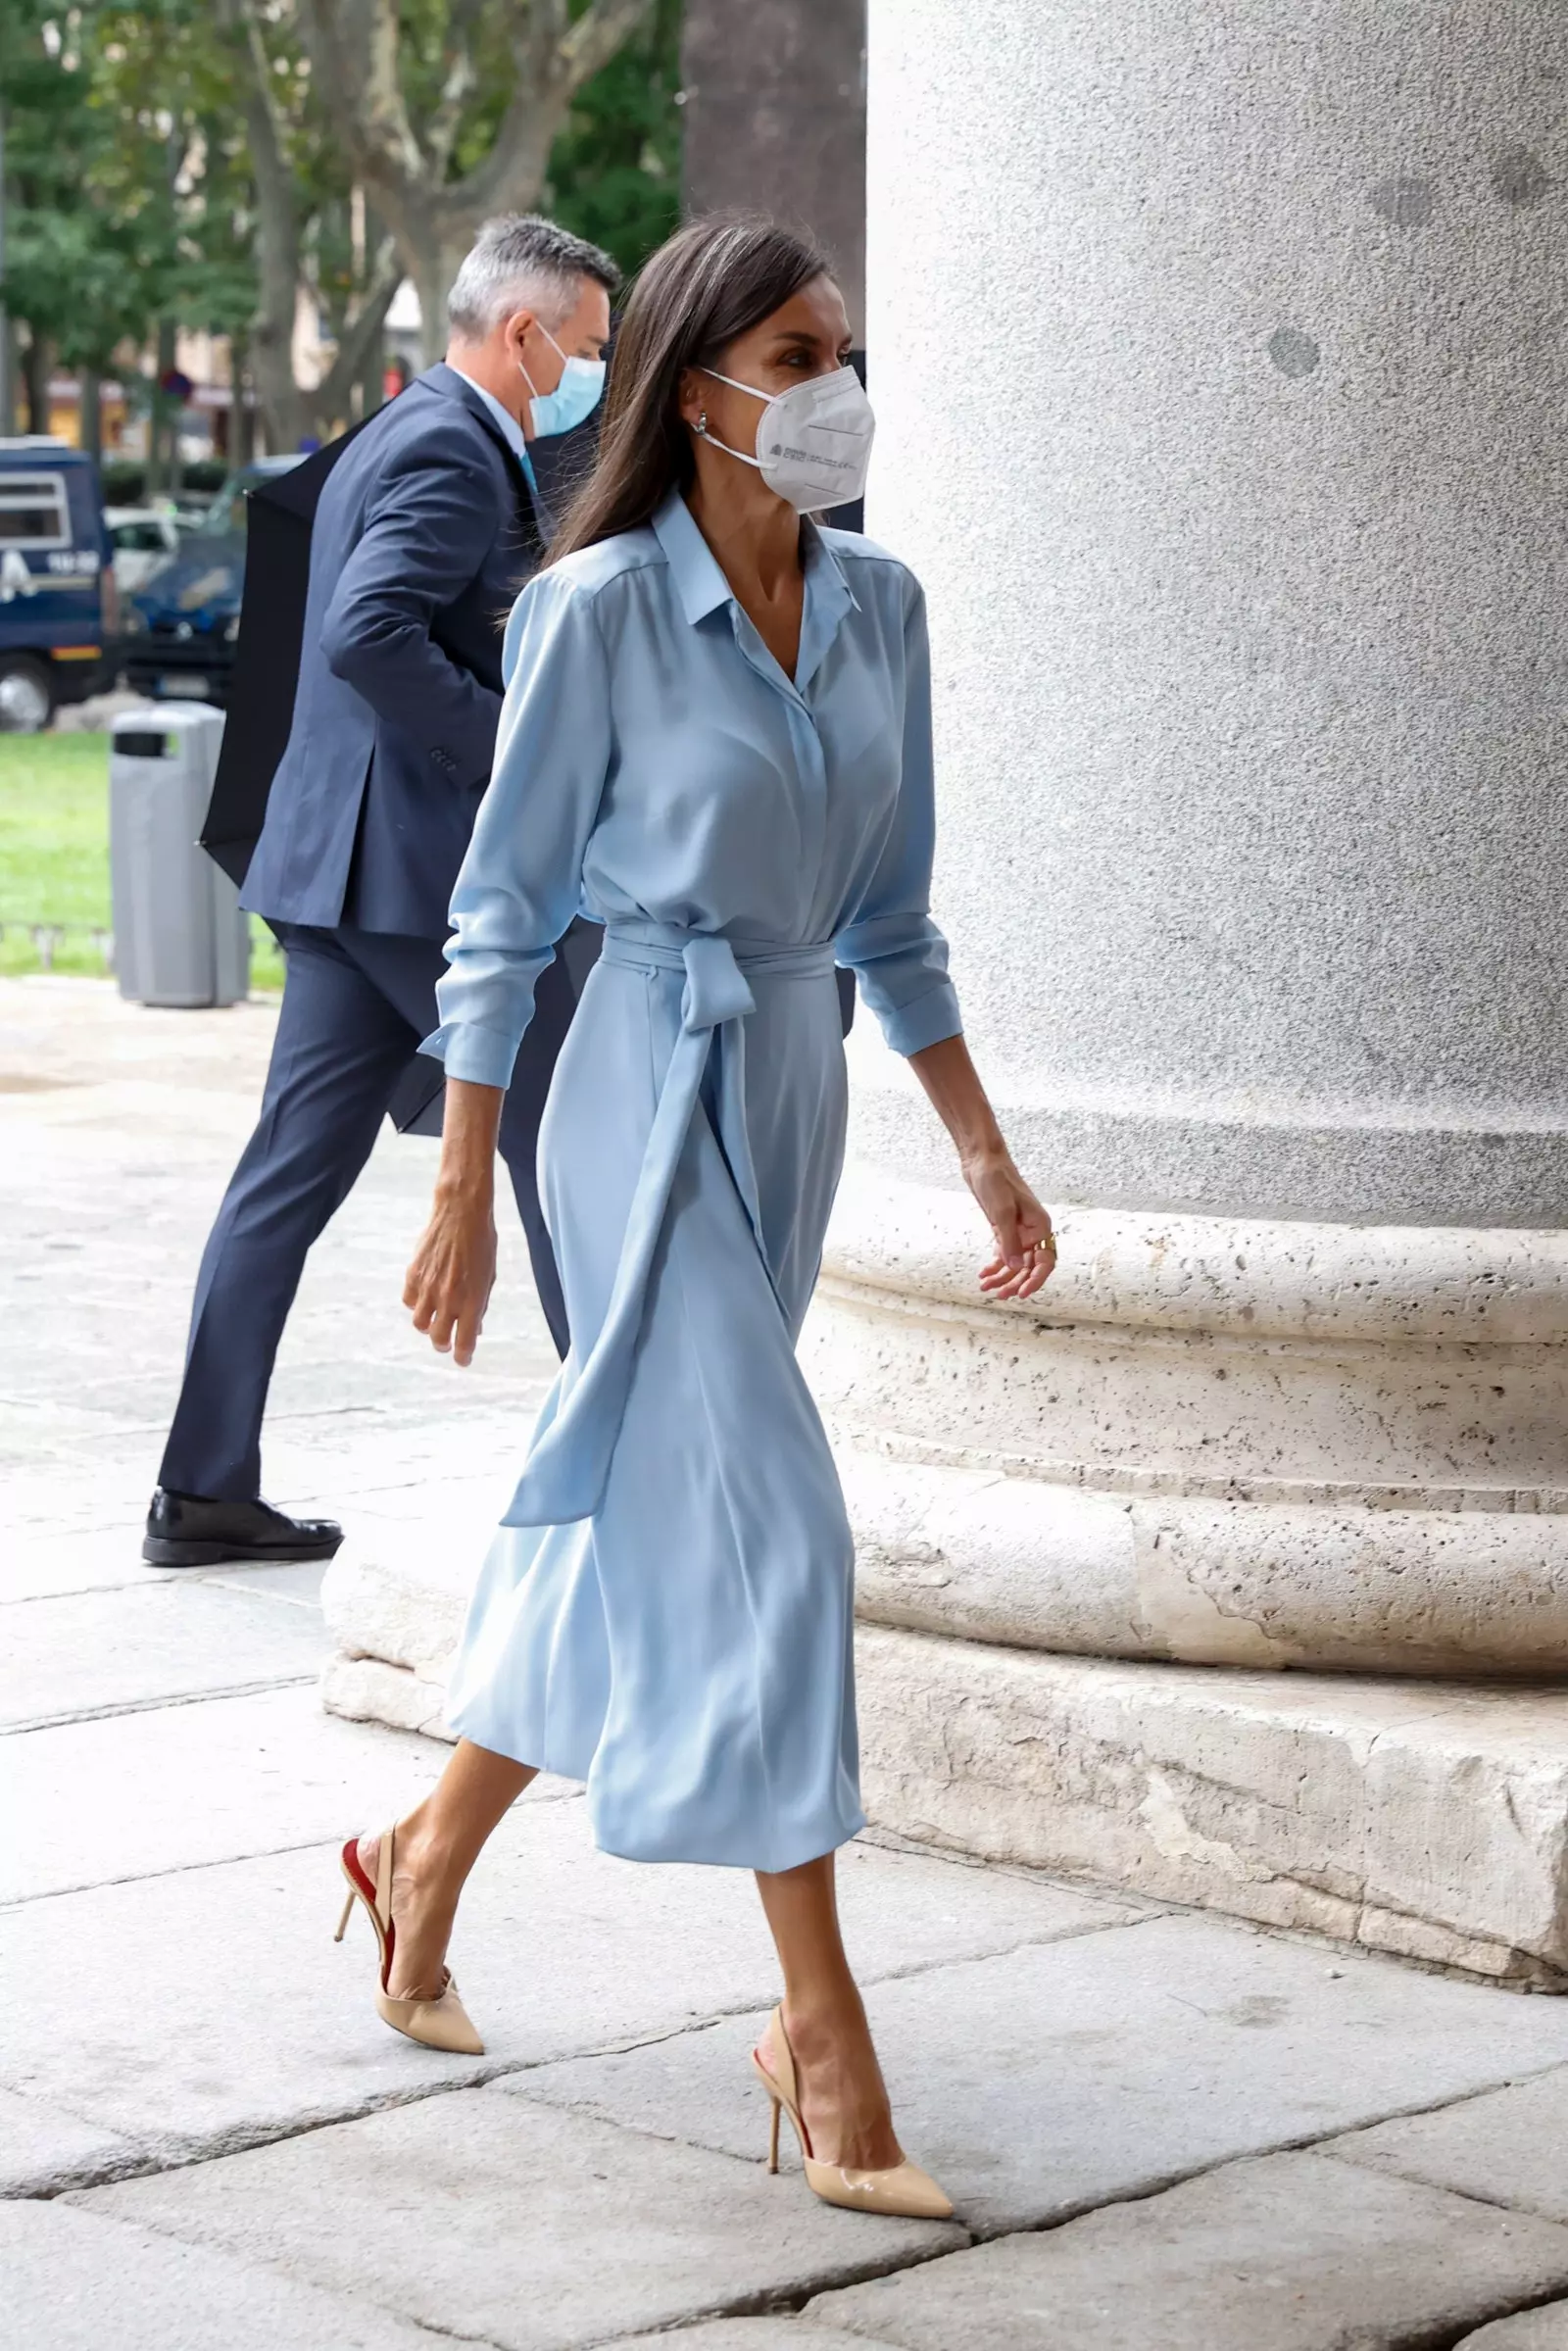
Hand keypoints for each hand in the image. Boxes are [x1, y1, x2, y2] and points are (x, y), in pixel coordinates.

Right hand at [403, 1187, 496, 1366]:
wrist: (461, 1213)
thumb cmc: (481, 1243)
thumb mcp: (489, 1276)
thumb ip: (480, 1304)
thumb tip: (476, 1327)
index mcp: (472, 1300)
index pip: (465, 1342)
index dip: (463, 1357)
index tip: (463, 1360)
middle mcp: (448, 1298)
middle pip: (438, 1339)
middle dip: (444, 1345)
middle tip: (448, 1342)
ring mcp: (428, 1287)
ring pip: (420, 1324)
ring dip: (428, 1327)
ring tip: (435, 1320)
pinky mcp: (413, 1274)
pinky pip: (409, 1302)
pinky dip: (416, 1305)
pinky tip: (425, 1298)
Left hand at [965, 1148, 1056, 1301]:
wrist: (982, 1161)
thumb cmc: (996, 1180)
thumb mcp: (1002, 1211)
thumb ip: (1009, 1241)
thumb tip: (1014, 1267)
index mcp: (1040, 1226)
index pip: (1045, 1262)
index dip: (1035, 1280)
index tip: (1022, 1294)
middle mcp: (1032, 1231)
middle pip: (1028, 1266)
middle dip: (1014, 1282)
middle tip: (999, 1295)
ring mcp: (1018, 1231)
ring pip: (1015, 1263)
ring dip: (1002, 1277)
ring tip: (986, 1287)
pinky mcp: (1004, 1229)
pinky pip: (1004, 1254)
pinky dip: (995, 1266)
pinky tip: (984, 1274)